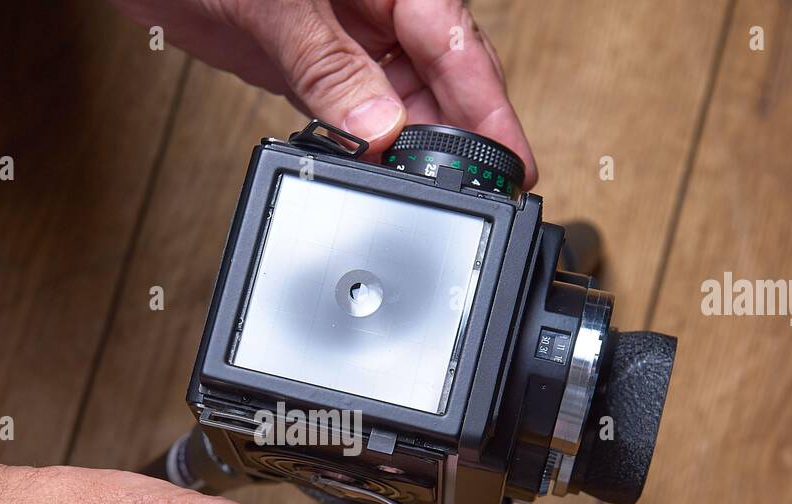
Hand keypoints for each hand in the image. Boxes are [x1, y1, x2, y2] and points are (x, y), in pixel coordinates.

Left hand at [114, 0, 535, 182]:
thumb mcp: (279, 4)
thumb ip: (327, 63)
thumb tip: (376, 125)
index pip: (457, 45)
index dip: (488, 109)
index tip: (512, 162)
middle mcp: (378, 7)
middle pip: (441, 80)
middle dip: (462, 139)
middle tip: (485, 197)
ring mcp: (347, 38)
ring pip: (401, 103)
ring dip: (412, 151)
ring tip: (430, 195)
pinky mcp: (312, 66)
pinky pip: (356, 114)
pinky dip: (366, 148)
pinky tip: (374, 175)